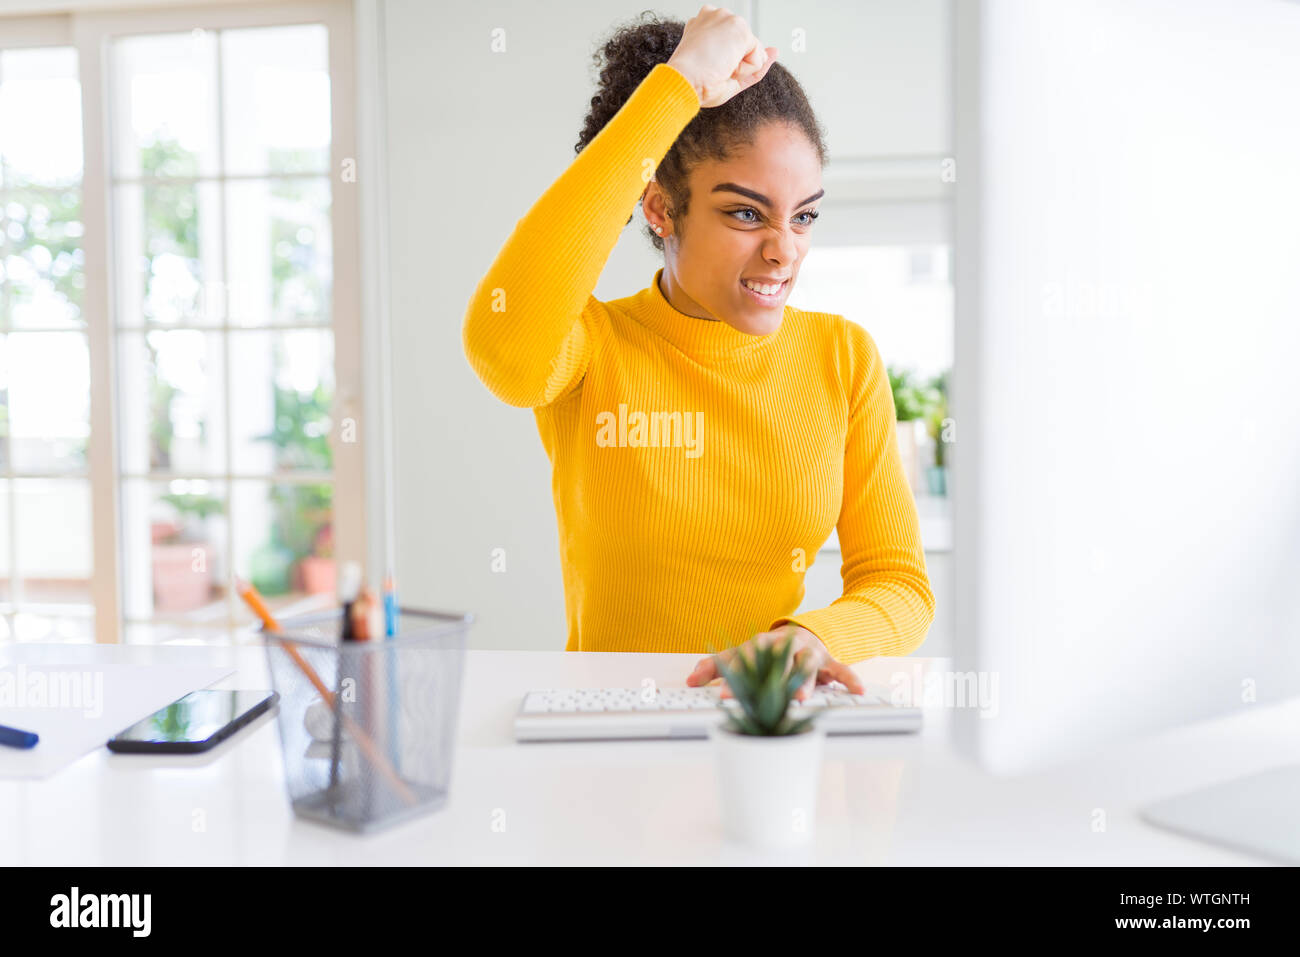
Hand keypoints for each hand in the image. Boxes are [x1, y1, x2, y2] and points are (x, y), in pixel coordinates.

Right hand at [667, 4, 778, 107]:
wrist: (684, 82)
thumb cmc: (696, 82)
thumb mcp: (728, 73)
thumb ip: (752, 61)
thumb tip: (775, 51)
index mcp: (704, 25)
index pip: (734, 44)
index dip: (728, 64)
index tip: (707, 66)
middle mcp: (715, 16)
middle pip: (746, 46)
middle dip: (736, 63)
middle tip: (713, 68)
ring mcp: (727, 18)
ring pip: (754, 50)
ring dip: (740, 67)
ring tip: (718, 67)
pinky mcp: (738, 26)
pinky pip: (757, 57)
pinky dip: (744, 69)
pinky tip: (725, 66)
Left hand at [685, 624, 865, 700]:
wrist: (804, 632)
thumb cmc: (768, 651)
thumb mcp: (742, 655)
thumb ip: (716, 666)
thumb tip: (689, 680)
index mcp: (762, 644)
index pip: (744, 660)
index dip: (732, 677)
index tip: (720, 695)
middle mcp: (786, 646)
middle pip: (777, 664)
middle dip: (771, 681)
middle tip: (764, 698)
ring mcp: (809, 653)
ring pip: (807, 666)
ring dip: (805, 681)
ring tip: (801, 699)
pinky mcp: (829, 661)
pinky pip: (842, 670)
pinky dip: (850, 679)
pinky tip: (859, 692)